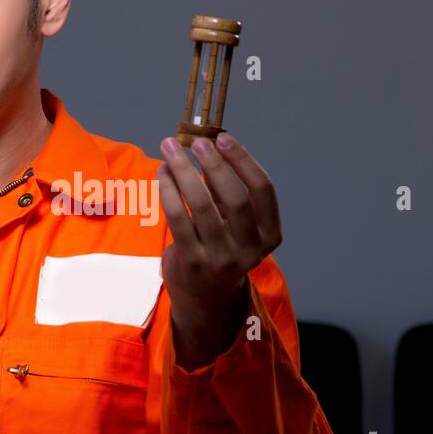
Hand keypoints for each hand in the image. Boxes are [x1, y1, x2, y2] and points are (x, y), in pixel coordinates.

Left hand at [157, 132, 282, 369]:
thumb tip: (208, 143)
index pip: (263, 190)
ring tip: (170, 149)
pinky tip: (163, 173)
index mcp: (269, 235)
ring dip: (184, 171)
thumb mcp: (237, 223)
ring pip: (202, 205)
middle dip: (215, 164)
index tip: (223, 138)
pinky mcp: (192, 262)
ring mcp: (221, 259)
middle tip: (196, 141)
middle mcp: (249, 250)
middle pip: (235, 198)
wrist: (204, 295)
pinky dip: (168, 190)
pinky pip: (177, 218)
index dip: (244, 161)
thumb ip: (229, 190)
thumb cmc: (222, 245)